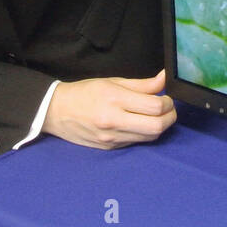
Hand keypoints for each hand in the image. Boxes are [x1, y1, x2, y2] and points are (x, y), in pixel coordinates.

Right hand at [44, 69, 176, 148]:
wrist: (56, 112)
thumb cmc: (85, 93)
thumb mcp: (113, 82)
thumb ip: (142, 84)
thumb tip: (165, 78)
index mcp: (114, 100)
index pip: (154, 106)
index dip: (168, 102)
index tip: (167, 97)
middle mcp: (114, 121)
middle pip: (157, 126)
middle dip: (170, 117)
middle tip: (167, 109)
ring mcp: (112, 137)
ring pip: (150, 137)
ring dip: (159, 126)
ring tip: (155, 115)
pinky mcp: (111, 147)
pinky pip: (137, 142)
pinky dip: (145, 133)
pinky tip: (141, 123)